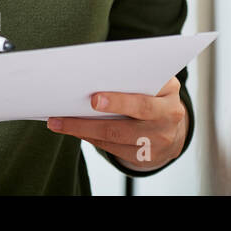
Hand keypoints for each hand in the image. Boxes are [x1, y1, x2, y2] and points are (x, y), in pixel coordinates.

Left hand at [46, 75, 186, 172]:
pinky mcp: (147, 157)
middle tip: (70, 112)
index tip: (93, 99)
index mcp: (169, 90)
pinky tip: (72, 130)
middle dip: (101, 115)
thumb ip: (131, 75)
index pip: (144, 95)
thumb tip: (90, 73)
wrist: (171, 129)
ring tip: (58, 122)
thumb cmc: (151, 95)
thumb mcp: (152, 80)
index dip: (119, 100)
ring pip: (116, 136)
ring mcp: (159, 139)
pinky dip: (90, 137)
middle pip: (129, 118)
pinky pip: (114, 148)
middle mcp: (169, 115)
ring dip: (83, 128)